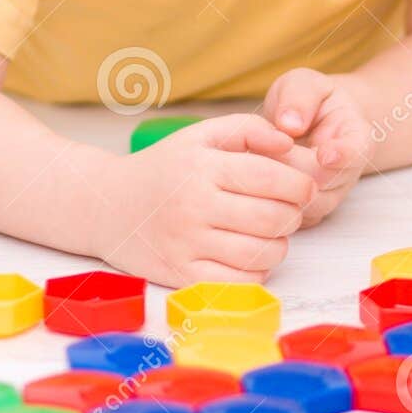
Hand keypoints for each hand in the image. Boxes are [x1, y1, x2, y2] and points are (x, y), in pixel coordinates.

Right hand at [95, 113, 315, 286]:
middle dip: (292, 215)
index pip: (271, 179)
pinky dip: (255, 270)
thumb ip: (248, 130)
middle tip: (287, 210)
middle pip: (273, 219)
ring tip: (267, 232)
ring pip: (262, 253)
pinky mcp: (181, 275)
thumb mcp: (201, 135)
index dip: (301, 185)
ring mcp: (186, 244)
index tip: (304, 188)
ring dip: (278, 244)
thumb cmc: (165, 167)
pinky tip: (247, 254)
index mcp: (202, 167)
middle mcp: (194, 206)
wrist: (107, 206)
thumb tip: (290, 144)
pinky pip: (240, 282)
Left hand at [261, 67, 375, 227]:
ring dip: (273, 183)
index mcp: (356, 136)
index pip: (357, 152)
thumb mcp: (304, 84)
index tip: (324, 153)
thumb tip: (289, 124)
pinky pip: (285, 214)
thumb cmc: (306, 101)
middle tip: (260, 144)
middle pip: (321, 182)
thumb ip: (299, 97)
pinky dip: (266, 197)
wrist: (308, 125)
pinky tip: (252, 175)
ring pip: (301, 203)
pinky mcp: (306, 214)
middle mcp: (347, 174)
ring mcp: (328, 198)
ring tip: (253, 156)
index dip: (343, 155)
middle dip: (288, 165)